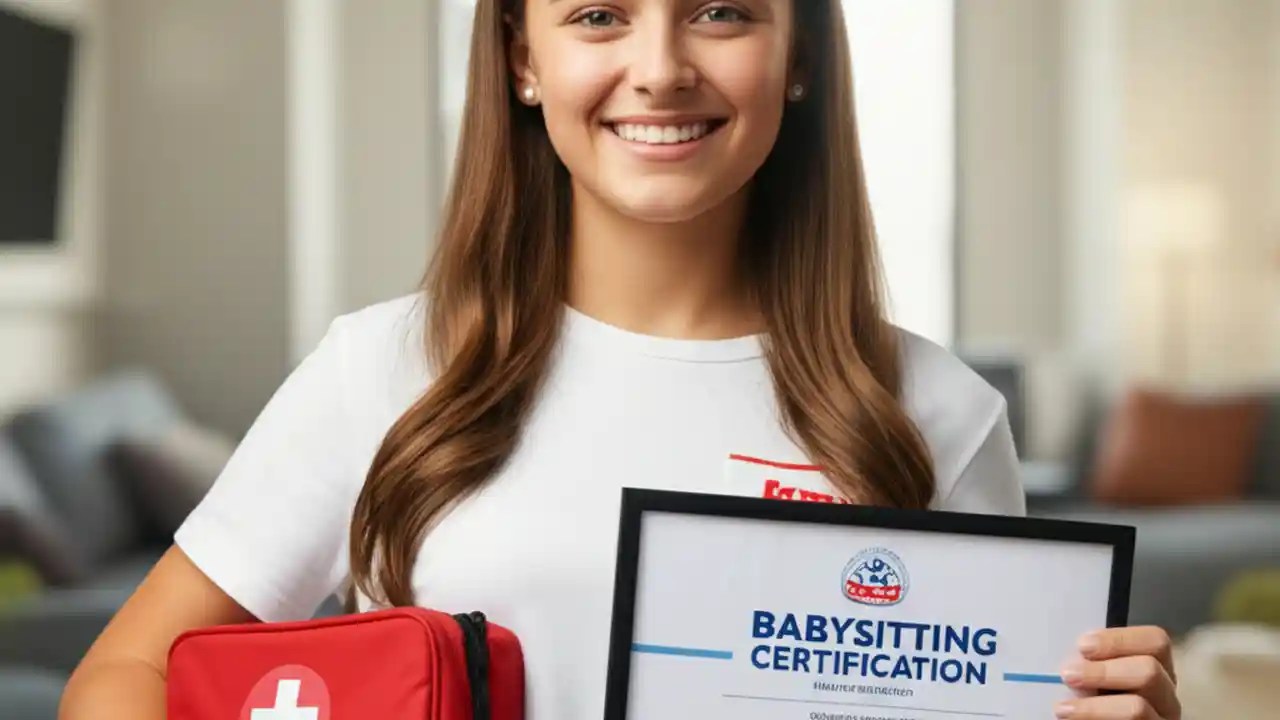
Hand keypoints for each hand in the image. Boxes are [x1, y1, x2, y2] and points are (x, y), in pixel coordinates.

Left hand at [1055, 626, 1179, 718]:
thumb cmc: (1091, 697)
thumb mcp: (1094, 675)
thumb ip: (1091, 662)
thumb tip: (1071, 657)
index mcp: (1157, 667)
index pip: (1155, 641)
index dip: (1119, 640)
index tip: (1083, 646)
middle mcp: (1165, 693)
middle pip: (1150, 671)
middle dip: (1103, 671)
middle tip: (1068, 675)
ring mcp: (1161, 719)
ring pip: (1138, 708)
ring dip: (1095, 706)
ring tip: (1063, 708)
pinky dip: (1094, 719)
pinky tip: (1072, 719)